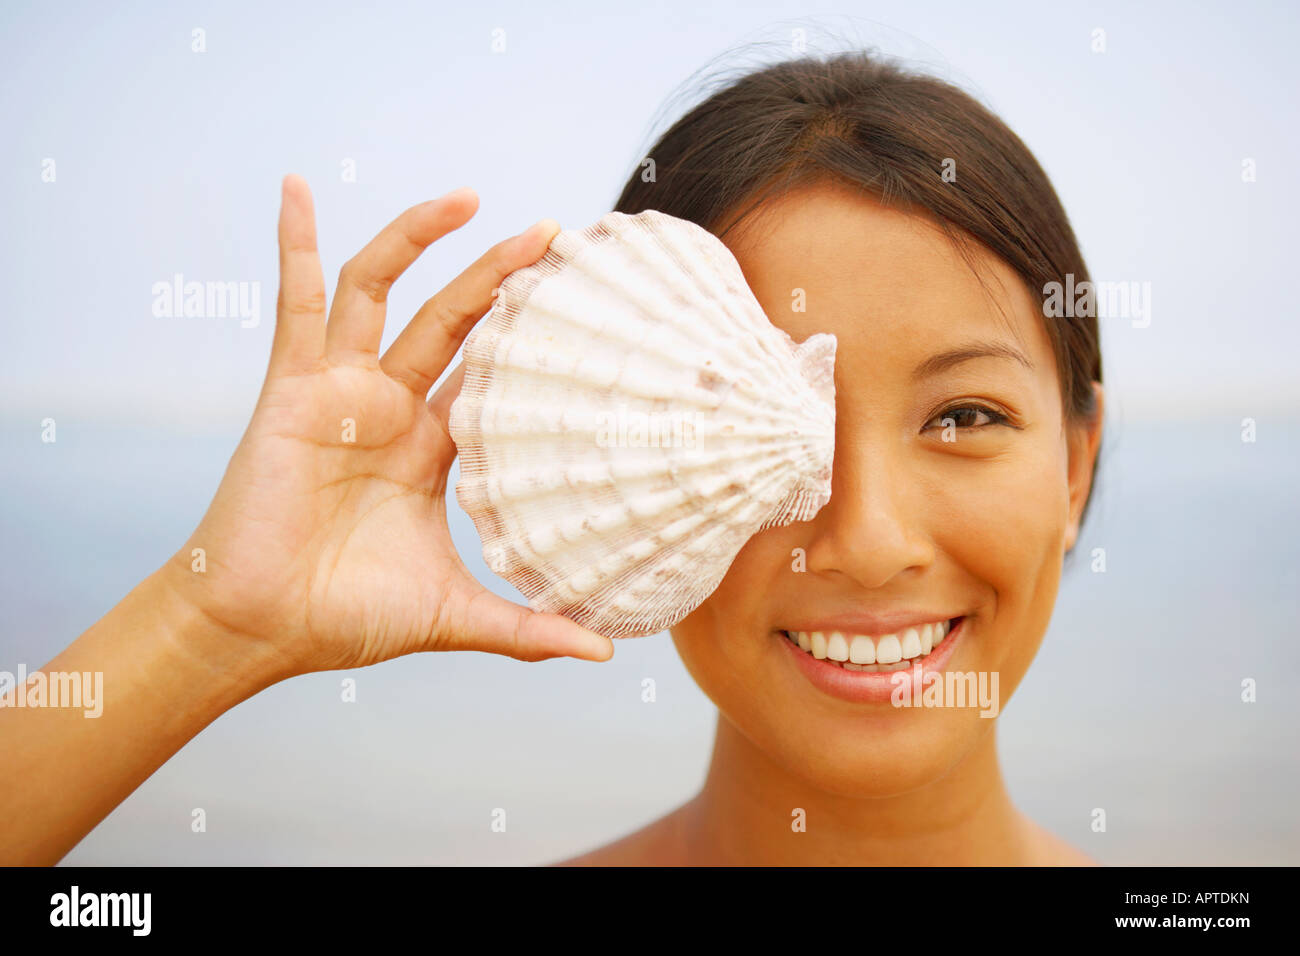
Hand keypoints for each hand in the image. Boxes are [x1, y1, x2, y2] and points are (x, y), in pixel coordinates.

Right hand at [164, 176, 613, 677]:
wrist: (261, 628)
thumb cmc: (346, 617)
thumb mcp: (454, 613)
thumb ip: (527, 628)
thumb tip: (605, 653)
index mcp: (428, 448)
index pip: (487, 374)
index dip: (526, 339)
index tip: (580, 304)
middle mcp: (388, 407)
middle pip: (451, 319)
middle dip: (499, 274)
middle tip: (554, 232)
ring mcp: (340, 389)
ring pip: (383, 290)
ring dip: (419, 237)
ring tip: (471, 197)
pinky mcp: (292, 385)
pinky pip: (297, 301)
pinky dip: (296, 243)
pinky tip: (297, 189)